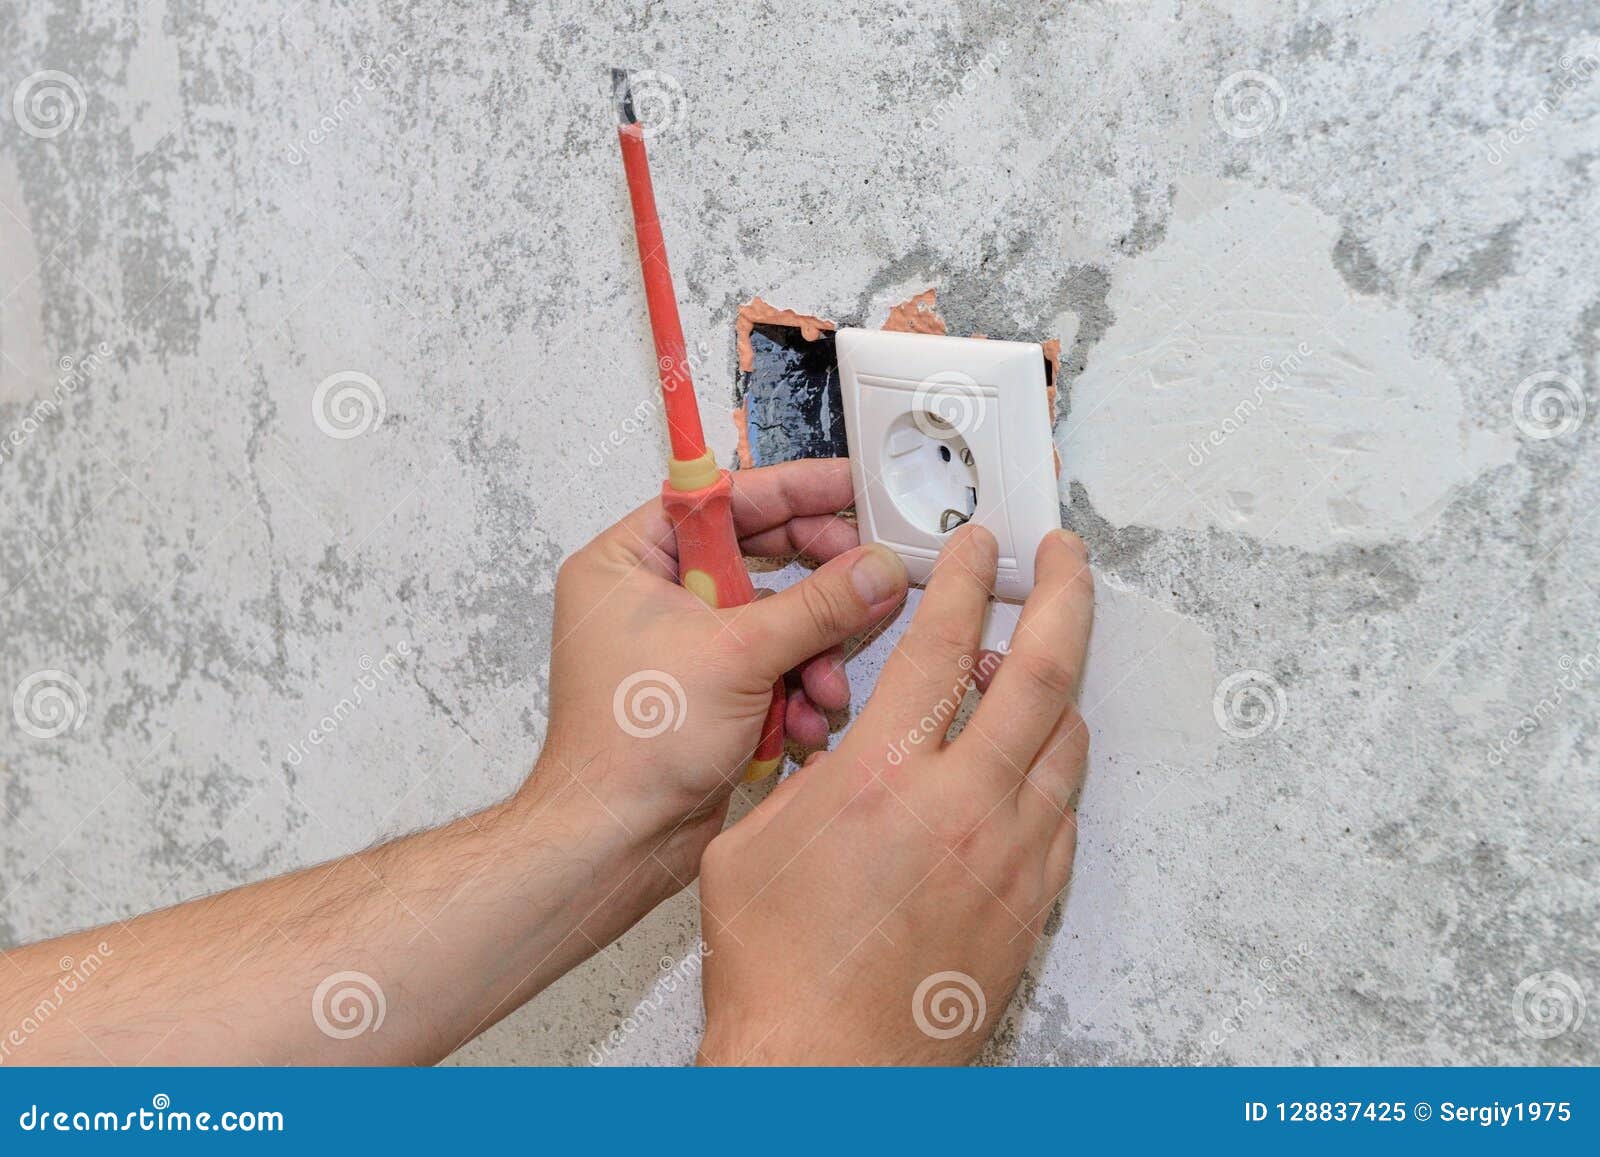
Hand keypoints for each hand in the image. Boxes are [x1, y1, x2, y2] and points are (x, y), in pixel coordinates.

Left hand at [523, 458, 909, 895]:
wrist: (617, 841)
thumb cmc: (630, 748)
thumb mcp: (738, 657)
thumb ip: (818, 606)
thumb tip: (876, 568)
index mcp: (628, 561)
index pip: (721, 498)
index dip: (792, 490)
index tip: (849, 487)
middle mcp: (650, 595)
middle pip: (758, 557)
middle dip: (816, 589)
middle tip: (868, 580)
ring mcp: (682, 644)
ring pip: (775, 617)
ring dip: (812, 652)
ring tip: (826, 685)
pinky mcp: (708, 689)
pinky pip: (771, 664)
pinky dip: (796, 688)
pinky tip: (805, 720)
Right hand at [696, 525, 1093, 1064]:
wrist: (825, 1067)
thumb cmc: (778, 970)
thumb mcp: (754, 841)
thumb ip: (808, 776)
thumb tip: (839, 750)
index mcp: (882, 776)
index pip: (944, 642)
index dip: (965, 578)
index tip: (977, 546)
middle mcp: (961, 806)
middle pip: (1043, 672)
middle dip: (1064, 595)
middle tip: (1065, 558)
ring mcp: (1010, 856)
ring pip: (1067, 741)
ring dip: (1058, 688)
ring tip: (1035, 663)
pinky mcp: (1030, 903)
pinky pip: (1063, 811)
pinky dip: (1052, 768)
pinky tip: (1027, 763)